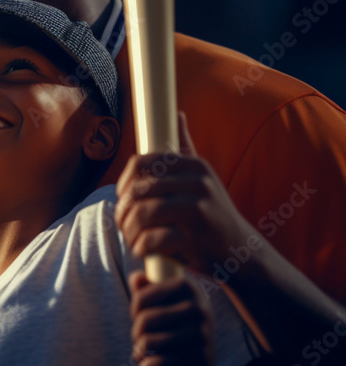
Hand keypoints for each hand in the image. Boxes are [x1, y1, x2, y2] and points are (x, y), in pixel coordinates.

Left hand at [114, 111, 257, 278]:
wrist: (242, 252)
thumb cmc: (213, 212)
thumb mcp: (203, 177)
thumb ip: (186, 147)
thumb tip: (178, 114)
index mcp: (194, 166)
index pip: (141, 163)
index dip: (123, 181)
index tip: (122, 198)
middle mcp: (198, 183)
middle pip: (137, 191)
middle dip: (123, 211)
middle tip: (124, 224)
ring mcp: (199, 210)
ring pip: (142, 214)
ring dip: (129, 230)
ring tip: (132, 238)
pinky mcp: (197, 237)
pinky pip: (153, 239)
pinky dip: (141, 247)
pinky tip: (142, 251)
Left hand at [129, 271, 212, 365]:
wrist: (204, 357)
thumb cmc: (176, 321)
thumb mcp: (165, 299)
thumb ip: (147, 286)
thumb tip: (137, 278)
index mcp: (186, 287)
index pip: (141, 298)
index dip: (134, 310)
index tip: (139, 317)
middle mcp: (198, 308)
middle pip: (144, 320)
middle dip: (136, 333)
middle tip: (140, 340)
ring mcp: (202, 335)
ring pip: (148, 342)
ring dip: (138, 352)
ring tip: (141, 354)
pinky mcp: (202, 360)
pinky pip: (159, 363)